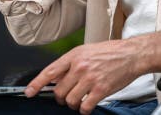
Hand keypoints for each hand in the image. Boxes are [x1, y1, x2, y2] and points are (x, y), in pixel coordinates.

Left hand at [24, 39, 143, 113]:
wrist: (131, 54)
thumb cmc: (110, 52)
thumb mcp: (86, 51)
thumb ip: (70, 63)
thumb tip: (55, 77)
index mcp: (74, 56)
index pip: (49, 72)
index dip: (36, 84)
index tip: (29, 92)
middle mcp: (80, 67)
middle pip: (59, 91)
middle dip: (61, 97)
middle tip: (67, 96)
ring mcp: (90, 79)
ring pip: (70, 101)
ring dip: (73, 104)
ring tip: (80, 100)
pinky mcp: (101, 89)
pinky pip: (85, 107)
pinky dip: (84, 110)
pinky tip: (88, 105)